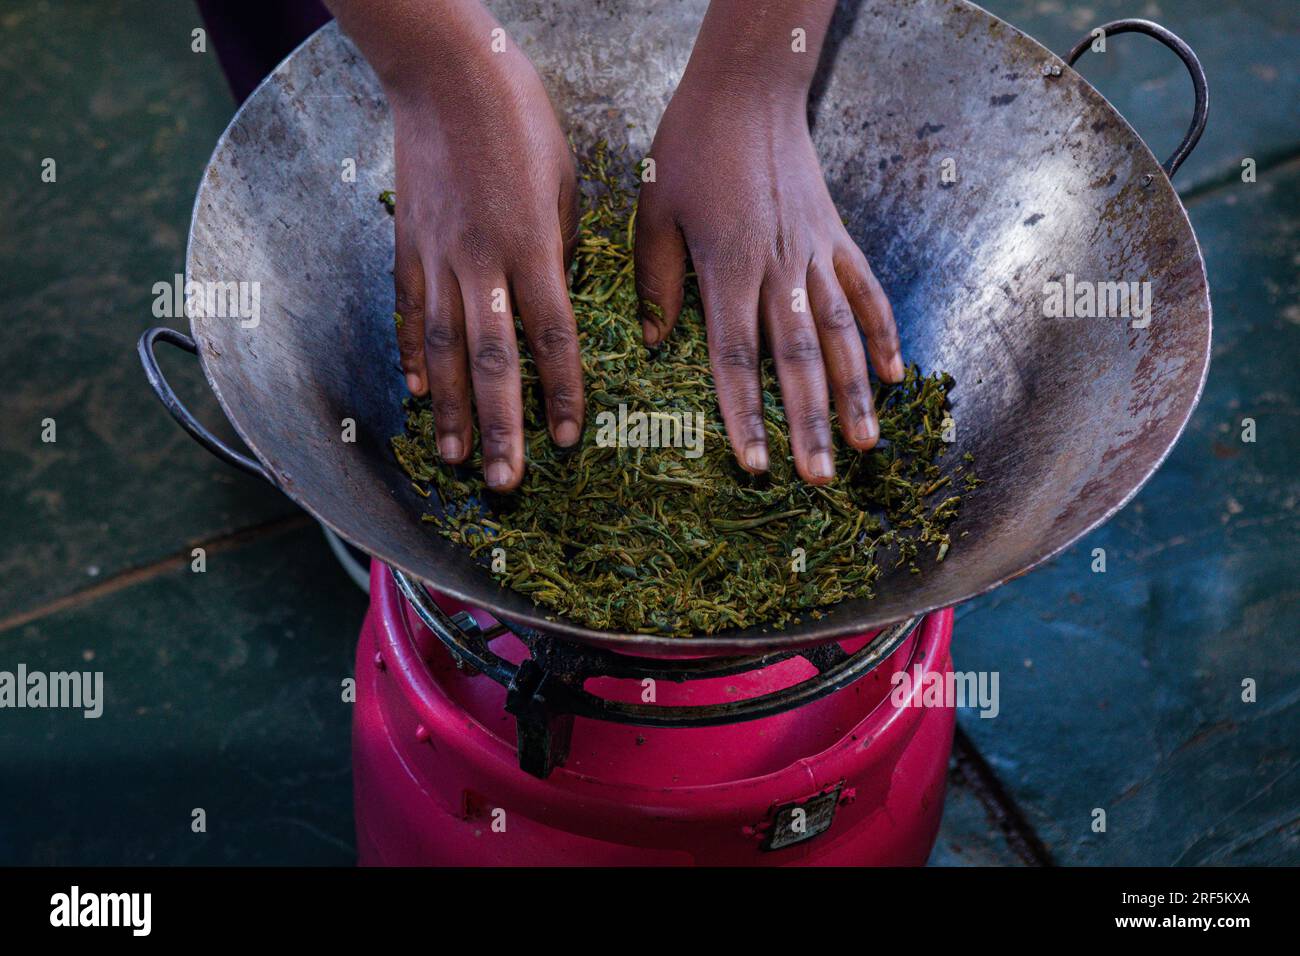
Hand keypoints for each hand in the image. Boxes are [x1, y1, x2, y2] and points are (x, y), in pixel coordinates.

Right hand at [331, 0, 581, 490]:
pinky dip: (412, 356)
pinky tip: (418, 394)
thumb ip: (559, 252)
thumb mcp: (563, 184)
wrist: (447, 72)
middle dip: (500, 427)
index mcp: (533, 246)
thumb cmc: (521, 120)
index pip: (552, 338)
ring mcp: (437, 256)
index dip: (560, 393)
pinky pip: (409, 311)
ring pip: (442, 348)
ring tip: (455, 458)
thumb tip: (557, 305)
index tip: (564, 440)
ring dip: (451, 409)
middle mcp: (482, 262)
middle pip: (492, 360)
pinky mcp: (407, 244)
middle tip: (505, 483)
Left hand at [635, 3, 902, 485]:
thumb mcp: (653, 209)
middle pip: (797, 360)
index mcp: (728, 266)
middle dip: (809, 425)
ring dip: (855, 394)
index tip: (754, 465)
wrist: (747, 89)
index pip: (735, 357)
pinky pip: (866, 292)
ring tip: (868, 446)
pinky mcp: (836, 238)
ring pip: (842, 335)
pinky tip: (896, 376)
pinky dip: (883, 334)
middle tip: (821, 480)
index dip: (745, 415)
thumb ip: (657, 278)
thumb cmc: (689, 148)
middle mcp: (779, 268)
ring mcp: (814, 253)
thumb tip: (654, 344)